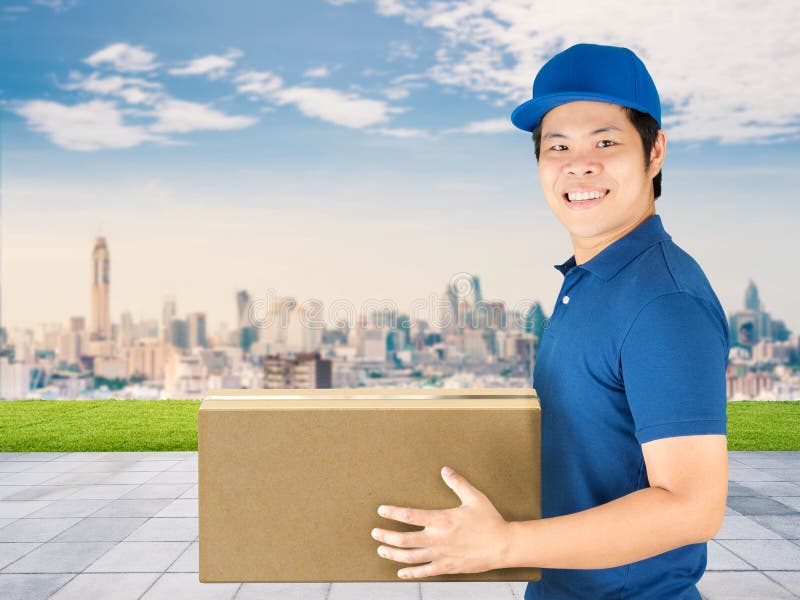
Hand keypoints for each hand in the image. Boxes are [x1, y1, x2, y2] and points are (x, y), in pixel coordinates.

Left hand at [371, 465, 511, 578]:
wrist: (503, 546)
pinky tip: (400, 573)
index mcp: (442, 520)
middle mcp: (437, 539)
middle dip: (386, 536)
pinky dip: (410, 574)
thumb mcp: (474, 497)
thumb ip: (457, 483)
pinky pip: (424, 573)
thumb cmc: (490, 521)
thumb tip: (445, 470)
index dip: (393, 513)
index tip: (381, 510)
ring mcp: (441, 555)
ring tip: (381, 550)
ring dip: (393, 554)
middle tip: (375, 533)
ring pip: (410, 558)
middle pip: (404, 540)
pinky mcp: (447, 567)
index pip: (410, 516)